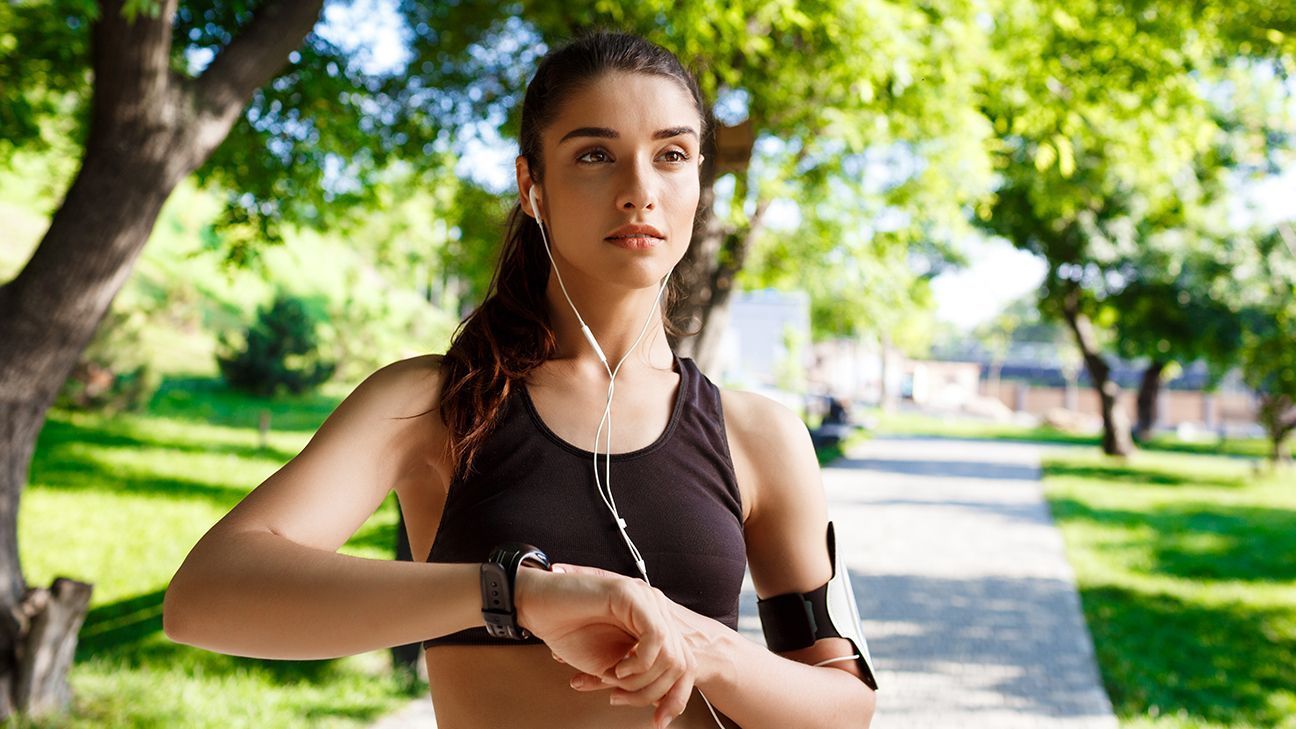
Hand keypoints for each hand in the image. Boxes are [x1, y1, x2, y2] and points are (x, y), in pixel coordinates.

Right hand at [515, 563, 696, 728]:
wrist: (537, 605)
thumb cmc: (567, 629)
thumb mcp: (609, 665)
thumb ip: (635, 678)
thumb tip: (657, 701)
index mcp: (652, 624)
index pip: (683, 665)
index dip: (675, 698)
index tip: (659, 721)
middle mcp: (654, 610)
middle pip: (683, 664)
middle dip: (655, 694)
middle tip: (620, 697)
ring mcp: (646, 600)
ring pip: (672, 655)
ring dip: (641, 680)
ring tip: (614, 679)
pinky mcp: (632, 595)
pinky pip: (655, 637)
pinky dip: (638, 662)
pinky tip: (618, 667)